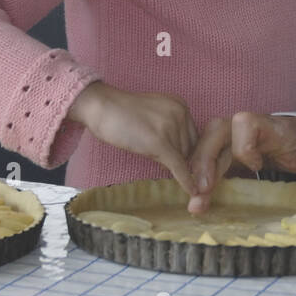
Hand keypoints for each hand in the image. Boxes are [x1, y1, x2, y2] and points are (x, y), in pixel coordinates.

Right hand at [69, 82, 197, 196]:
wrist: (101, 106)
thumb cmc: (122, 113)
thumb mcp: (154, 115)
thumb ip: (170, 128)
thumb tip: (182, 156)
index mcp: (181, 105)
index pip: (193, 136)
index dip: (183, 150)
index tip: (177, 159)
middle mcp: (180, 113)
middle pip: (189, 148)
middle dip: (174, 155)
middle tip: (151, 150)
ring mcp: (171, 126)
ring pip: (181, 157)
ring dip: (165, 160)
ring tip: (142, 146)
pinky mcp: (159, 142)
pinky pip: (177, 166)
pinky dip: (185, 180)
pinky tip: (191, 190)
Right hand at [186, 112, 295, 213]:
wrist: (287, 140)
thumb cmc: (295, 145)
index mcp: (261, 124)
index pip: (244, 124)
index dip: (245, 146)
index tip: (256, 167)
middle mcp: (236, 126)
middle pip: (214, 134)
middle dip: (205, 162)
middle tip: (202, 192)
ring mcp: (223, 138)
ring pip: (201, 148)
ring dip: (194, 176)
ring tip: (194, 205)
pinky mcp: (214, 152)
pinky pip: (198, 160)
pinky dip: (193, 179)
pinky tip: (193, 201)